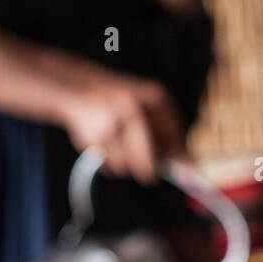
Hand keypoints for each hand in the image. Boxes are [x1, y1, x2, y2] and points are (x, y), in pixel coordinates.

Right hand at [0, 26, 189, 184]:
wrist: (71, 84)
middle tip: (144, 170)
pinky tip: (97, 137)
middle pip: (149, 165)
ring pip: (126, 167)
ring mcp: (112, 120)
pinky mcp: (92, 132)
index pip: (177, 142)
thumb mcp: (148, 112)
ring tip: (111, 140)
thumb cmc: (118, 104)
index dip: (179, 162)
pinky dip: (102, 158)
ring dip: (120, 163)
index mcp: (156, 98)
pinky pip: (106, 164)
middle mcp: (136, 107)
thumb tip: (191, 174)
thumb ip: (169, 140)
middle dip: (146, 171)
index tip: (185, 176)